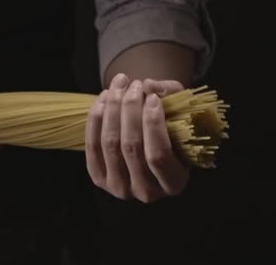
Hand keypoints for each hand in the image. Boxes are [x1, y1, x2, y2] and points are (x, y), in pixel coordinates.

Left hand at [85, 73, 188, 202]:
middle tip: (134, 84)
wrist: (149, 146)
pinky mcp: (98, 178)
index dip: (153, 124)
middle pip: (131, 146)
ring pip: (110, 143)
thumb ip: (171, 97)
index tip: (152, 97)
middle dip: (130, 109)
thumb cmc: (172, 130)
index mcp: (174, 183)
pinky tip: (103, 99)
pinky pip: (92, 145)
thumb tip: (148, 85)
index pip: (158, 155)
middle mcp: (146, 192)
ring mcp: (119, 187)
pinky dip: (96, 119)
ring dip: (112, 109)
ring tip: (118, 85)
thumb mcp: (182, 115)